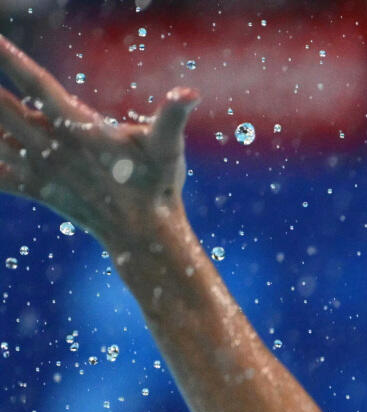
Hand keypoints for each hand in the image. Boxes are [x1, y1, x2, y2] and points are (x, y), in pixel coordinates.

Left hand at [0, 36, 195, 248]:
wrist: (144, 237)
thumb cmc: (157, 187)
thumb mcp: (168, 148)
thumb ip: (172, 117)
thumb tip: (190, 92)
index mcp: (80, 129)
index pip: (39, 86)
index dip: (13, 61)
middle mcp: (54, 147)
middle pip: (4, 109)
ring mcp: (42, 170)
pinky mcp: (38, 189)